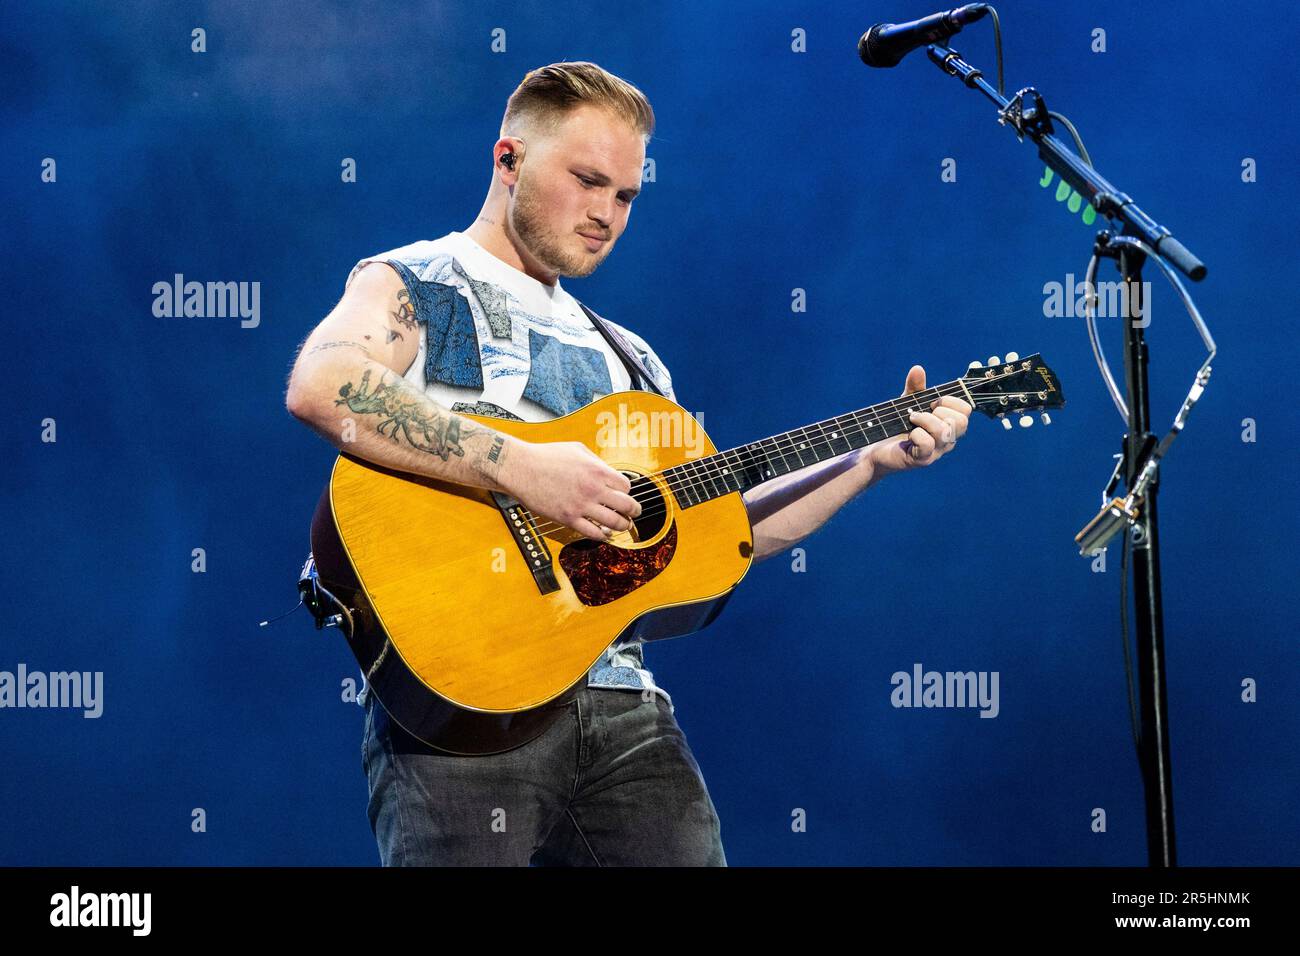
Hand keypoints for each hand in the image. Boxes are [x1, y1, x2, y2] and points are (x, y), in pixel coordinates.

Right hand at [502, 440, 641, 541]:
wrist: (521, 468)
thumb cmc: (546, 456)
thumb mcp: (577, 449)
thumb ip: (597, 461)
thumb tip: (609, 472)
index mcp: (597, 470)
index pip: (626, 486)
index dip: (627, 491)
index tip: (623, 494)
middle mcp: (593, 489)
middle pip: (627, 506)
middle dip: (634, 511)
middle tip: (635, 513)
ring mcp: (581, 506)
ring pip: (614, 523)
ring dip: (623, 526)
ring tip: (623, 526)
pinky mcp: (568, 518)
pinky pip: (593, 533)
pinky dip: (603, 536)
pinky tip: (605, 534)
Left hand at [864, 365, 971, 475]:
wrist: (877, 448)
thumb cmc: (897, 426)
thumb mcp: (907, 403)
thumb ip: (915, 387)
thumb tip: (918, 369)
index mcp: (949, 424)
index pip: (966, 410)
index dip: (950, 401)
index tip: (932, 401)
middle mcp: (947, 439)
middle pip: (961, 422)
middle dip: (940, 410)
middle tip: (922, 411)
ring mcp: (937, 451)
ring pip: (945, 432)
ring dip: (926, 419)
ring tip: (911, 419)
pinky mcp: (923, 460)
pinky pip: (928, 444)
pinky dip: (917, 434)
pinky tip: (909, 434)